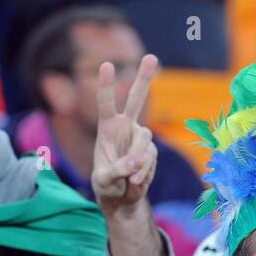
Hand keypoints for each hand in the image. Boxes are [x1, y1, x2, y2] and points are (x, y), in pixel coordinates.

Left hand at [91, 54, 158, 215]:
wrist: (121, 198)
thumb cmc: (105, 185)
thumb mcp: (104, 180)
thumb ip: (117, 170)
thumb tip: (136, 163)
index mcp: (107, 128)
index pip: (106, 103)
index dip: (107, 85)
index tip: (107, 65)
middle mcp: (125, 127)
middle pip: (136, 99)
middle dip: (143, 78)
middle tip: (151, 57)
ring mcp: (140, 138)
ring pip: (145, 141)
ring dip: (138, 161)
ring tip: (130, 179)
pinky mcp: (151, 152)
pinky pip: (151, 158)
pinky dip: (144, 173)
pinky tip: (135, 182)